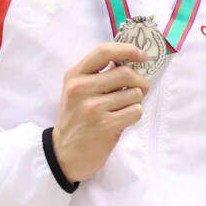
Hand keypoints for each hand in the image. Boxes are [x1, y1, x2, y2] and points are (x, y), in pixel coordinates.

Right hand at [52, 42, 150, 183]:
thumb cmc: (77, 120)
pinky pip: (136, 111)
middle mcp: (81, 88)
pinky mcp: (105, 124)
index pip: (104, 51)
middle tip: (138, 90)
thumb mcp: (77, 92)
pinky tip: (122, 121)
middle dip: (140, 82)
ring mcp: (92, 107)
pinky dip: (134, 115)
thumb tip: (130, 60)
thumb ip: (98, 75)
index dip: (128, 50)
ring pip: (135, 93)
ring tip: (122, 110)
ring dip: (136, 102)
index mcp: (75, 75)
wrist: (64, 155)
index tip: (142, 54)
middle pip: (126, 73)